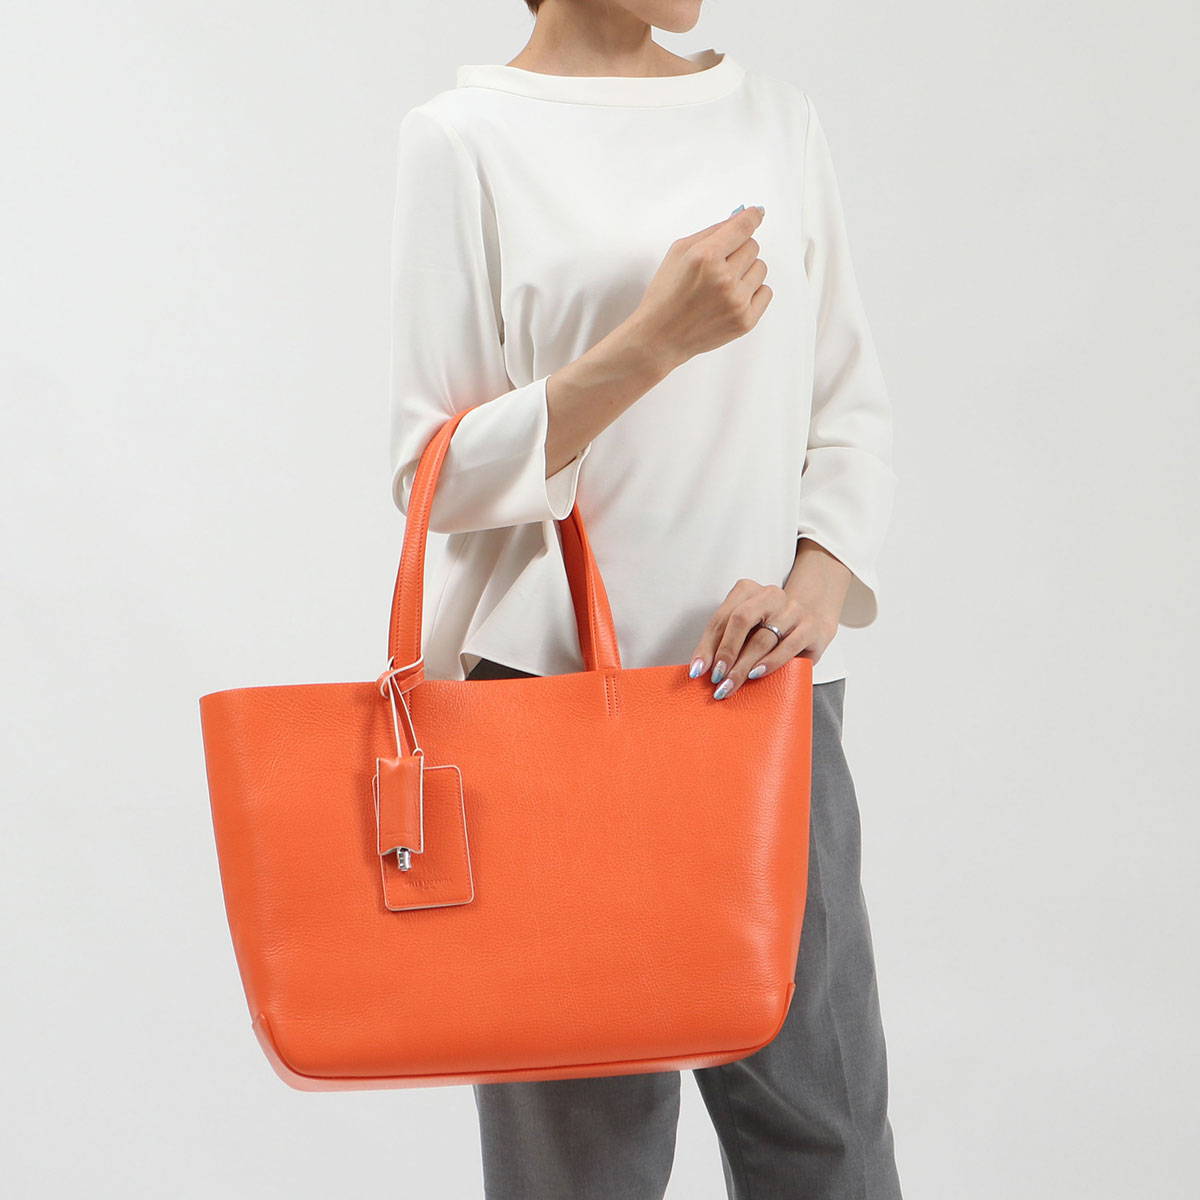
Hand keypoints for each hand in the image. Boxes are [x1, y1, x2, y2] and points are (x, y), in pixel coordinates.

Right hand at [627, 205, 772, 371]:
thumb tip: (741, 217)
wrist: (660, 337)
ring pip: (761, 268)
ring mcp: (736, 301)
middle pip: (753, 246)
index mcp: (705, 257)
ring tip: (723, 285)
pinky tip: (731, 299)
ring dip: (746, 272)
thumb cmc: (666, 294)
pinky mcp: (745, 321)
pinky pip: (766, 292)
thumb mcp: (678, 253)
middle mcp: (724, 278)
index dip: (752, 217)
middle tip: (720, 265)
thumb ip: (711, 232)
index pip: (742, 227)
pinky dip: (752, 292)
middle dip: (738, 251)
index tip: (756, 214)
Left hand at [686, 577, 838, 700]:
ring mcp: (792, 609)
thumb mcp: (746, 630)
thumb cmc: (771, 628)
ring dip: (744, 664)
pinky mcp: (810, 627)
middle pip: (741, 620)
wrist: (813, 621)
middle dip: (726, 652)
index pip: (721, 618)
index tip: (698, 670)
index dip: (707, 645)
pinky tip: (756, 674)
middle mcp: (770, 595)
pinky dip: (769, 662)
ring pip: (763, 637)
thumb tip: (700, 668)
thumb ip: (723, 641)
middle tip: (717, 678)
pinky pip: (787, 646)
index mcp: (747, 590)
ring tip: (732, 683)